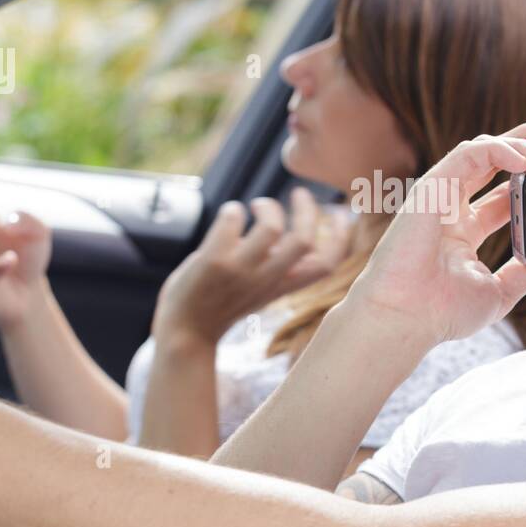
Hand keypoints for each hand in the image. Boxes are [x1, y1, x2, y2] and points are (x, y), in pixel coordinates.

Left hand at [152, 186, 351, 346]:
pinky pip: (233, 220)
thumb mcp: (258, 288)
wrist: (185, 334)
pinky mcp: (215, 262)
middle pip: (304, 240)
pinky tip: (229, 215)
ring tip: (254, 206)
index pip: (326, 266)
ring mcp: (241, 271)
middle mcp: (267, 280)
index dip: (340, 237)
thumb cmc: (219, 304)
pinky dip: (233, 210)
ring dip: (267, 207)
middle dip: (307, 209)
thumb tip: (274, 221)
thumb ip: (272, 263)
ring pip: (272, 228)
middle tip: (298, 193)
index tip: (340, 214)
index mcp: (282, 287)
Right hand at [345, 120, 525, 344]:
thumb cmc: (443, 312)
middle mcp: (451, 208)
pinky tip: (524, 162)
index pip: (503, 192)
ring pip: (482, 150)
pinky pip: (470, 153)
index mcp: (464, 231)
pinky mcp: (432, 186)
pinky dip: (500, 150)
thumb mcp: (501, 291)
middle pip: (493, 161)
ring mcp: (440, 195)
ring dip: (518, 146)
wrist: (407, 319)